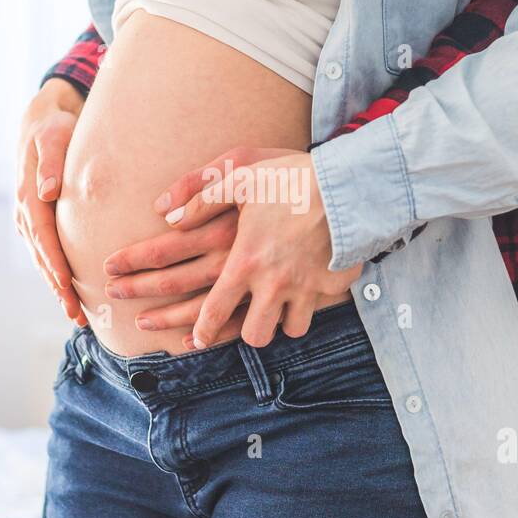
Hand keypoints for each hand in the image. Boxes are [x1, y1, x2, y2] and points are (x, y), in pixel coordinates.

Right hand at [14, 80, 85, 325]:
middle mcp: (25, 212)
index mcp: (28, 196)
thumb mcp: (53, 139)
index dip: (55, 265)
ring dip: (57, 288)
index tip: (68, 288)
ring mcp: (28, 219)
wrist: (42, 121)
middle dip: (58, 288)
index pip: (43, 238)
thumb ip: (51, 163)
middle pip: (42, 257)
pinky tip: (70, 293)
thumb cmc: (53, 128)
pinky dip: (56, 274)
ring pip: (43, 260)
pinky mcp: (37, 221)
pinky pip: (46, 252)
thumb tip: (45, 190)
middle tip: (77, 316)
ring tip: (76, 315)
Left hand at [136, 147, 360, 348]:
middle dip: (246, 335)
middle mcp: (272, 283)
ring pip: (287, 331)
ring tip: (275, 311)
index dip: (202, 331)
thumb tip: (170, 218)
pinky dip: (307, 309)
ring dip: (279, 324)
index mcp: (244, 261)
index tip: (198, 339)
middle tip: (243, 324)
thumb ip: (202, 201)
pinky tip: (304, 298)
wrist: (346, 185)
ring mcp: (304, 288)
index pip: (214, 310)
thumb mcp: (240, 179)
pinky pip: (316, 312)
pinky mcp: (330, 286)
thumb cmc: (289, 179)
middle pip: (254, 334)